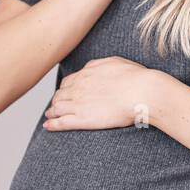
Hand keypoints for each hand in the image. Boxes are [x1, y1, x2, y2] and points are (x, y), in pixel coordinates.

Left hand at [42, 57, 159, 130]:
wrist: (142, 92)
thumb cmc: (135, 78)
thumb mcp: (115, 62)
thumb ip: (99, 64)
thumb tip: (90, 67)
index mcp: (86, 74)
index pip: (68, 82)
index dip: (65, 89)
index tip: (67, 94)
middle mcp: (78, 88)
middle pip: (59, 95)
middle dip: (57, 100)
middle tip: (56, 107)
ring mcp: (78, 104)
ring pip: (57, 108)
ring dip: (52, 112)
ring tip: (50, 117)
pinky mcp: (82, 119)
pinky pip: (61, 122)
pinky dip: (52, 125)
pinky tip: (48, 127)